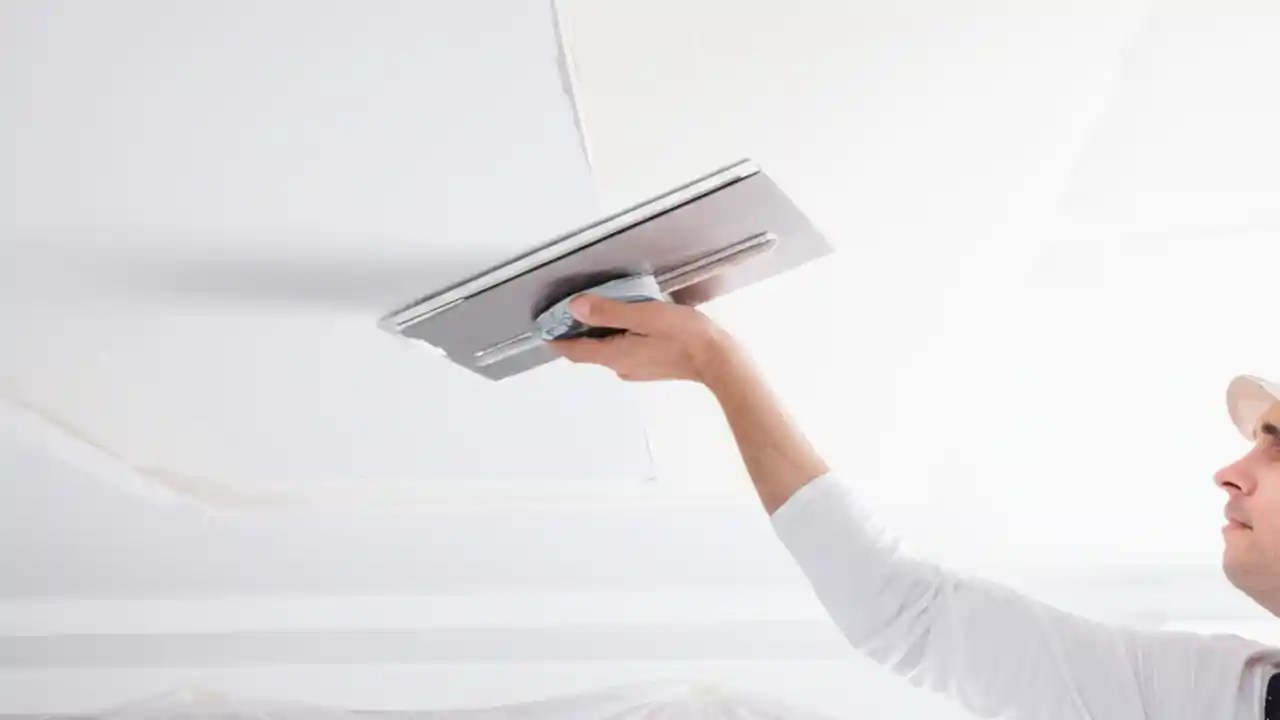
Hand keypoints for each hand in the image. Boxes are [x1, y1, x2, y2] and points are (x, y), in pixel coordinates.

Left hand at [550, 294, 735, 383]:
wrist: (718, 359)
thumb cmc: (685, 336)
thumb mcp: (642, 315)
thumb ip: (608, 311)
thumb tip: (576, 307)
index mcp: (614, 355)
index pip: (574, 351)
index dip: (557, 339)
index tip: (545, 328)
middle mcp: (621, 366)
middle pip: (589, 350)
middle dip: (579, 331)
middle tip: (573, 309)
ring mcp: (636, 368)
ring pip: (608, 349)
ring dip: (601, 332)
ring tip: (604, 308)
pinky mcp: (650, 366)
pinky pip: (625, 350)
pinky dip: (619, 336)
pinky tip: (632, 321)